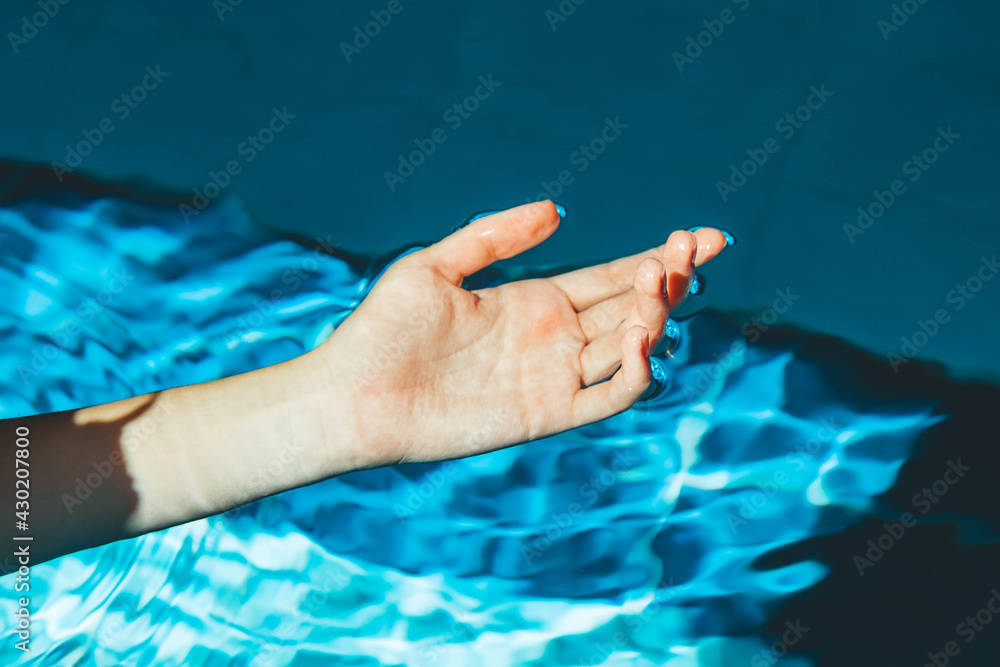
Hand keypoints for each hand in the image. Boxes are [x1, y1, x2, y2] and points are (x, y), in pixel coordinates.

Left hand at [318, 201, 728, 466]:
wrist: (356, 395)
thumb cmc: (385, 330)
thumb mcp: (435, 265)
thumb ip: (493, 236)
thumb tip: (557, 210)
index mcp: (535, 301)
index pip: (612, 277)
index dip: (659, 258)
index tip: (701, 235)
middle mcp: (554, 339)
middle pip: (632, 307)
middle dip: (669, 278)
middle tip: (690, 248)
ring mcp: (554, 377)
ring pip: (629, 346)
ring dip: (654, 313)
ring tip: (656, 278)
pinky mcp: (547, 414)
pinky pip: (608, 396)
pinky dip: (634, 371)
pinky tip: (637, 335)